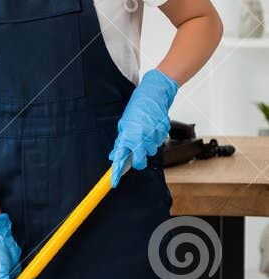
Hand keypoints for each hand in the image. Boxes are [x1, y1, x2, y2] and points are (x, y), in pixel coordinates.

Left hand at [109, 68, 177, 187]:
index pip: (121, 159)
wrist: (154, 96)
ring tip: (144, 134)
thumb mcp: (124, 124)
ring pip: (151, 152)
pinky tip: (152, 129)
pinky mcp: (163, 134)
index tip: (114, 182)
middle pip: (140, 163)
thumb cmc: (137, 108)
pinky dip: (154, 139)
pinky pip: (158, 142)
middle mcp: (141, 140)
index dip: (117, 172)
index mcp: (128, 137)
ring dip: (147, 147)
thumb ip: (121, 141)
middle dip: (138, 161)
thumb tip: (115, 153)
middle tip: (136, 154)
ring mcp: (153, 138)